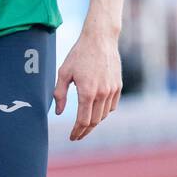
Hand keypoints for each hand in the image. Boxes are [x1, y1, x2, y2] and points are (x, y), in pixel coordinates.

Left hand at [53, 25, 121, 140]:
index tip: (72, 137)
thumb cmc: (79, 54)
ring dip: (94, 122)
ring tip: (84, 125)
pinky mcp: (118, 85)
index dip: (77, 131)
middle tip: (76, 136)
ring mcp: (112, 90)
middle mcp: (102, 93)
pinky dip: (104, 112)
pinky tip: (96, 112)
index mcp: (87, 92)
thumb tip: (58, 112)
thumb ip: (60, 94)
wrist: (100, 39)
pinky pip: (112, 106)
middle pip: (94, 121)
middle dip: (85, 131)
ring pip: (104, 115)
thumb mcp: (63, 73)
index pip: (83, 121)